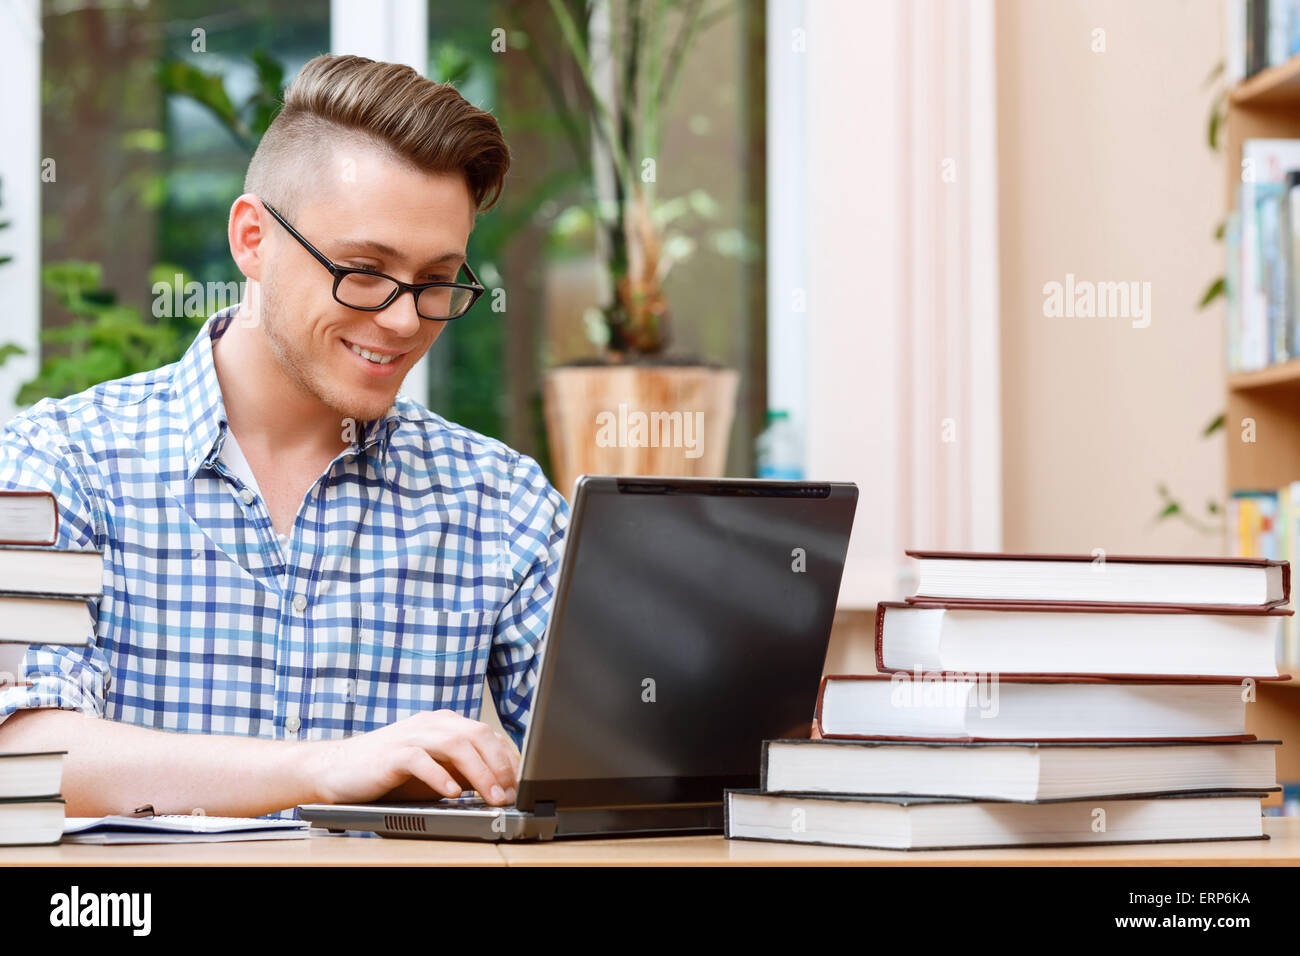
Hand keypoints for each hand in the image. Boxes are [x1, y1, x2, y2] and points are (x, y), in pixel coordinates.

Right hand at [304, 710, 520, 806]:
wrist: (338, 769)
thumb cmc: (389, 772)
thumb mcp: (434, 771)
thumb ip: (463, 772)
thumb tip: (499, 785)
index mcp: (444, 724)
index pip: (486, 734)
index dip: (507, 759)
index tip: (520, 784)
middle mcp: (431, 724)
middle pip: (476, 735)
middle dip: (499, 765)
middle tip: (510, 793)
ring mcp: (411, 735)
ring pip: (455, 744)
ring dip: (479, 772)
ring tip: (491, 796)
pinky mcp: (391, 753)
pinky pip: (421, 760)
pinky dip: (440, 776)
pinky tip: (452, 793)